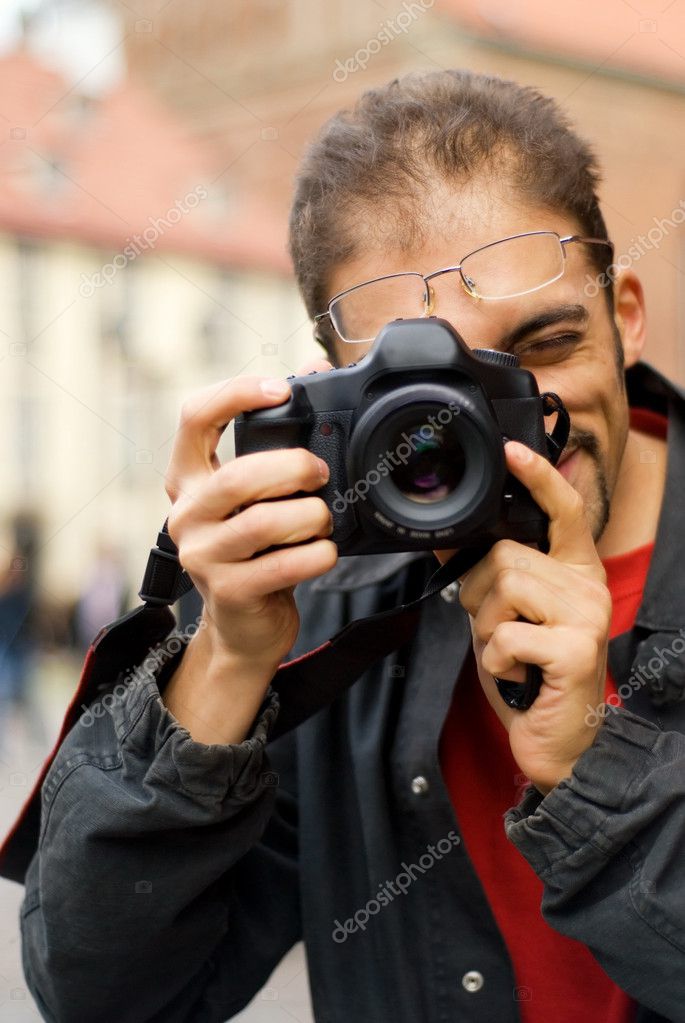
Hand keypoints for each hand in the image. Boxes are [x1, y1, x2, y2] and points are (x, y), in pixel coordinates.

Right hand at [161, 360, 337, 744]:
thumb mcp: (259, 497)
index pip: (193, 418)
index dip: (235, 394)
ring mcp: (203, 555)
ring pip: (262, 522)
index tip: (281, 389)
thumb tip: (317, 368)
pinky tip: (325, 552)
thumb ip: (279, 443)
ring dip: (309, 516)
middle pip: (238, 475)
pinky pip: (281, 566)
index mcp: (189, 479)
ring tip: (323, 520)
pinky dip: (316, 555)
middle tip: (319, 474)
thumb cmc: (257, 550)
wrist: (244, 627)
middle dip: (292, 468)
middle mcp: (186, 514)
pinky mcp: (228, 592)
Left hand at [453, 440, 611, 794]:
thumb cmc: (530, 672)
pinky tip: (516, 673)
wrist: (554, 737)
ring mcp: (586, 617)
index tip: (513, 450)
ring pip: (502, 587)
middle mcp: (588, 586)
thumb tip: (447, 535)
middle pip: (506, 554)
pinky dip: (495, 659)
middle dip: (479, 593)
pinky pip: (506, 635)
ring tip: (508, 651)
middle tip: (495, 628)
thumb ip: (488, 574)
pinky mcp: (576, 650)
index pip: (564, 511)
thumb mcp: (504, 614)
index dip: (539, 477)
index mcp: (574, 571)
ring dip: (485, 627)